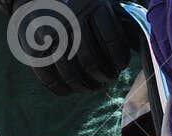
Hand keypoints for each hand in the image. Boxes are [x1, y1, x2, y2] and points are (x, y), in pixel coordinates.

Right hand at [8, 0, 132, 95]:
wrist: (34, 1)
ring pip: (71, 74)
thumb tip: (137, 44)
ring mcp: (51, 35)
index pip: (112, 41)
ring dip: (84, 87)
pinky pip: (50, 79)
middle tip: (106, 81)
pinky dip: (62, 89)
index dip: (119, 61)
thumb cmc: (75, 10)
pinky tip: (69, 90)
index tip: (119, 68)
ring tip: (90, 87)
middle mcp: (71, 17)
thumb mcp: (96, 8)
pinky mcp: (34, 49)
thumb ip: (115, 24)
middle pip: (91, 62)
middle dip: (102, 78)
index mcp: (92, 5)